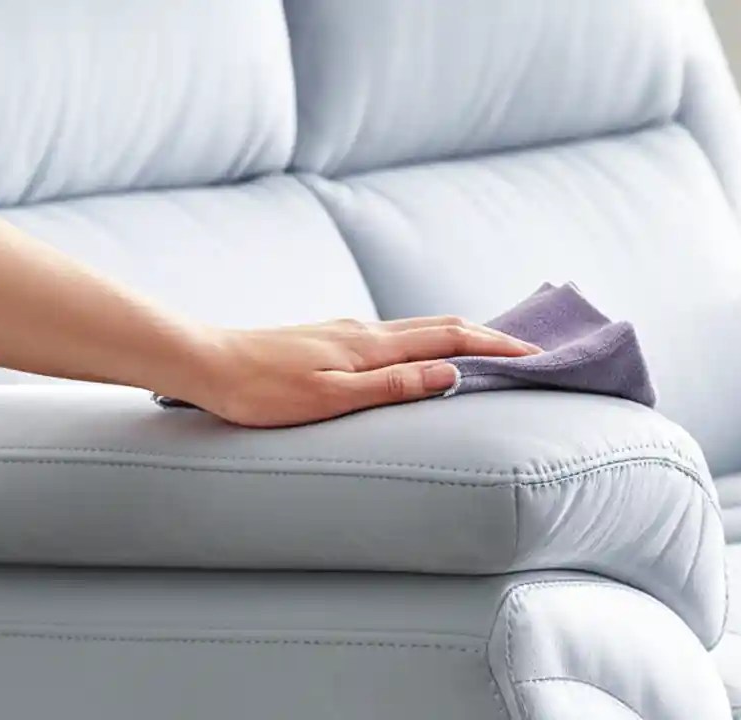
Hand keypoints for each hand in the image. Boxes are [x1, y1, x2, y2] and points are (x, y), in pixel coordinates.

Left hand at [172, 316, 540, 427]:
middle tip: (528, 353)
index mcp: (371, 346)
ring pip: (420, 328)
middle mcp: (365, 331)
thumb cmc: (261, 392)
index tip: (536, 358)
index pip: (451, 340)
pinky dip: (429, 342)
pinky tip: (425, 357)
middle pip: (443, 325)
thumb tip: (452, 375)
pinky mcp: (331, 339)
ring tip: (490, 354)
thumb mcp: (330, 400)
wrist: (204, 362)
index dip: (496, 348)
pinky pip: (398, 336)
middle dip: (490, 337)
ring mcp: (347, 332)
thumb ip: (393, 386)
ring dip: (461, 338)